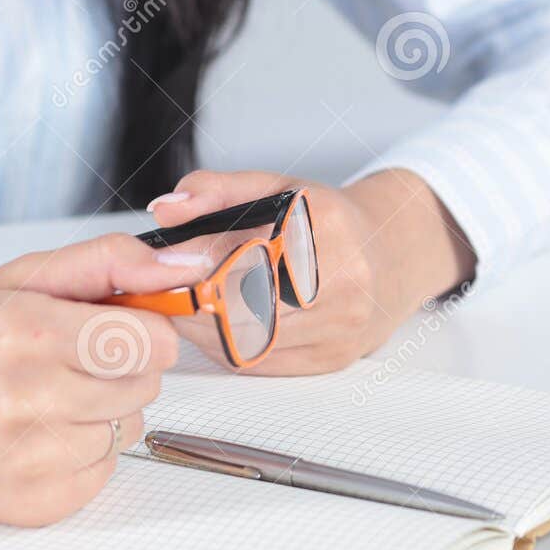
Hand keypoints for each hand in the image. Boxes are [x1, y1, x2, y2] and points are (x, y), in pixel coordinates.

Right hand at [0, 234, 201, 525]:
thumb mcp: (20, 279)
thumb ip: (108, 263)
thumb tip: (184, 266)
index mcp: (32, 331)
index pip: (154, 340)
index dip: (141, 331)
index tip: (112, 331)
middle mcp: (34, 397)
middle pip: (147, 385)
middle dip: (118, 368)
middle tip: (66, 363)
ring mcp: (35, 458)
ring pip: (128, 430)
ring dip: (100, 413)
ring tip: (42, 400)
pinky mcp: (36, 504)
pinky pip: (103, 473)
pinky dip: (80, 455)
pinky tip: (34, 436)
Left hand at [146, 169, 475, 374]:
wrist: (393, 256)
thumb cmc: (327, 222)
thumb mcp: (277, 188)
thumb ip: (216, 190)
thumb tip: (164, 210)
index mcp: (325, 225)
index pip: (241, 249)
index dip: (191, 263)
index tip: (156, 266)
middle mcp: (343, 279)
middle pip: (242, 302)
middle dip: (191, 299)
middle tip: (161, 292)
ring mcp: (341, 325)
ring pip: (247, 339)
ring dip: (203, 327)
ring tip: (186, 306)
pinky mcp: (332, 359)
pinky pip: (261, 361)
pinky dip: (227, 345)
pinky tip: (218, 326)